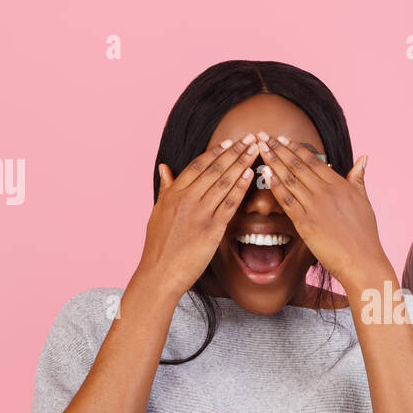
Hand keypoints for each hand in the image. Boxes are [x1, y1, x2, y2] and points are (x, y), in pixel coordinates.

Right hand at [137, 135, 259, 298]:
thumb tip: (164, 167)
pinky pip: (229, 204)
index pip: (198, 166)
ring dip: (241, 164)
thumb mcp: (157, 212)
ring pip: (224, 182)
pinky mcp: (211, 230)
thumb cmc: (159, 246)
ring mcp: (199, 214)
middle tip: (250, 139)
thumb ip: (166, 188)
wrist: (159, 273)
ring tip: (255, 151)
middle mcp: (186, 199)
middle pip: (214, 169)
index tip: (230, 142)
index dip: (216, 152)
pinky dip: (241, 187)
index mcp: (173, 194)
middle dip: (234, 152)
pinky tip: (251, 175)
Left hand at [255, 133, 386, 292]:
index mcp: (340, 184)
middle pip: (296, 165)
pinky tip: (264, 173)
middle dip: (277, 148)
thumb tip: (364, 158)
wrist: (362, 261)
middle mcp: (326, 191)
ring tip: (258, 148)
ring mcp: (315, 206)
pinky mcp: (305, 222)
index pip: (312, 161)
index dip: (294, 148)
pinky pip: (286, 200)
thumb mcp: (364, 200)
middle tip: (261, 135)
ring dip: (272, 161)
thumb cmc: (365, 235)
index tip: (280, 138)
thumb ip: (358, 178)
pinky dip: (275, 185)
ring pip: (289, 178)